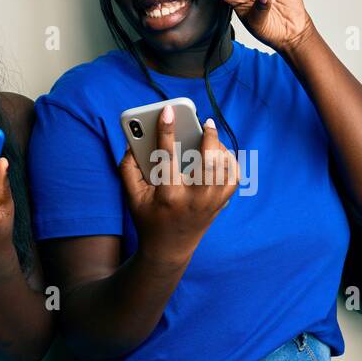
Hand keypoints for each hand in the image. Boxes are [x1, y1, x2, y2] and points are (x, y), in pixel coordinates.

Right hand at [119, 103, 237, 264]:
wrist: (169, 249)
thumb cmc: (148, 219)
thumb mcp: (132, 197)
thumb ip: (128, 168)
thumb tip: (133, 140)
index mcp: (169, 195)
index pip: (168, 157)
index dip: (166, 131)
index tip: (167, 110)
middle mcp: (194, 199)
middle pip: (209, 162)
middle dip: (209, 137)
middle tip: (206, 121)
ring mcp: (211, 202)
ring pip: (225, 168)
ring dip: (220, 148)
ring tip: (211, 135)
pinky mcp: (220, 204)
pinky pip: (233, 177)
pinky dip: (230, 162)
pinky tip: (220, 153)